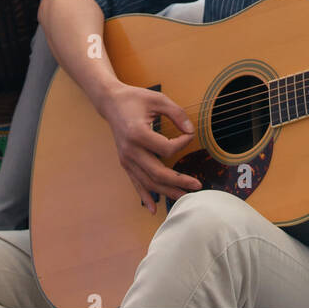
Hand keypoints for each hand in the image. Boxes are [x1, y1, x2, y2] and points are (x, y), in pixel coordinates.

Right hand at [98, 83, 201, 213]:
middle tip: (197, 186)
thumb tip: (191, 131)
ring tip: (184, 198)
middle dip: (179, 181)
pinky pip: (136, 183)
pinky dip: (145, 196)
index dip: (183, 143)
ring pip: (148, 182)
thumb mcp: (158, 99)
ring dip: (167, 191)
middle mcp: (130, 150)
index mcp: (138, 133)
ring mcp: (126, 159)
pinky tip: (153, 209)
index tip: (190, 135)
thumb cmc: (135, 99)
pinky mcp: (125, 162)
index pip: (166, 148)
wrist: (111, 103)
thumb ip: (176, 113)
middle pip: (158, 173)